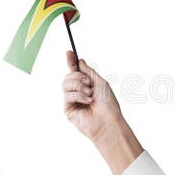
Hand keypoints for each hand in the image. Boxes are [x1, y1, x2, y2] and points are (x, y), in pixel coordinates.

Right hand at [62, 51, 141, 174]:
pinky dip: (78, 95)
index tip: (69, 52)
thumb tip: (80, 61)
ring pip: (65, 83)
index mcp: (87, 84)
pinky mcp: (68, 108)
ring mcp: (72, 99)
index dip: (71, 61)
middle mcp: (78, 91)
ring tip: (89, 94)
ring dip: (79, 86)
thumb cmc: (108, 104)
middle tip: (88, 83)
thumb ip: (88, 71)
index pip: (75, 70)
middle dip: (78, 77)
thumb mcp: (100, 83)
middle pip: (69, 75)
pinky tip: (87, 101)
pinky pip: (67, 94)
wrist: (108, 122)